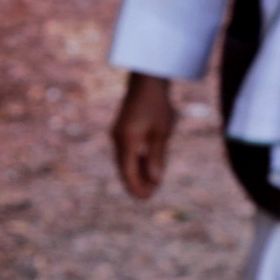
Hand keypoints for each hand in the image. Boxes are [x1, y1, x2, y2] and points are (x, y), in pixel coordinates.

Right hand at [112, 73, 177, 201]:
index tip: (146, 198)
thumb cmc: (157, 104)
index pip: (129, 172)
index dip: (137, 187)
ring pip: (124, 160)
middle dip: (136, 183)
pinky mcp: (121, 129)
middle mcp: (118, 139)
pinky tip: (146, 165)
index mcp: (127, 141)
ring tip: (150, 183)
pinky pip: (126, 151)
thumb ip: (157, 156)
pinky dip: (134, 161)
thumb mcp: (162, 132)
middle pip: (124, 168)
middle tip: (149, 195)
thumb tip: (155, 179)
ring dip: (136, 172)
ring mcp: (118, 134)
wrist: (147, 81)